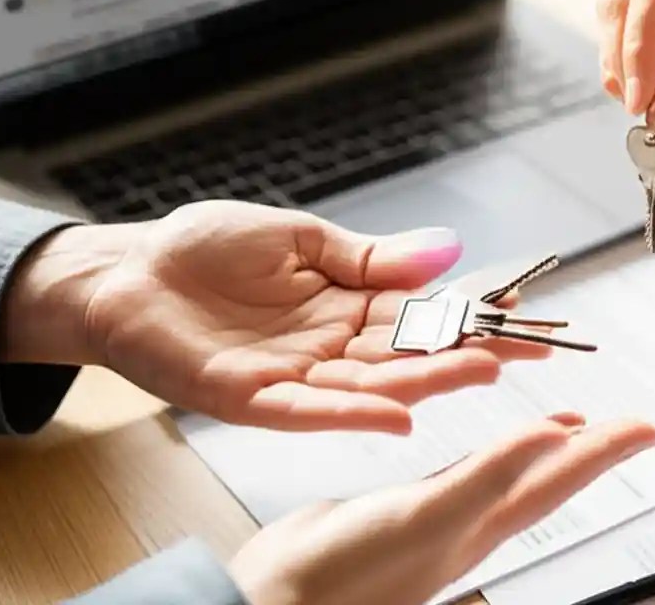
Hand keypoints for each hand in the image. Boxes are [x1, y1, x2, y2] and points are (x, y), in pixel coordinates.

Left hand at [1, 201, 550, 433]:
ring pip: (370, 385)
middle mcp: (329, 348)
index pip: (421, 313)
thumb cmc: (205, 249)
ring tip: (480, 371)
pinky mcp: (250, 398)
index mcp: (345, 305)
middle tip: (527, 350)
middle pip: (407, 354)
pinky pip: (309, 410)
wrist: (127, 272)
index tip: (527, 312)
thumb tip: (443, 252)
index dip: (472, 313)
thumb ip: (367, 257)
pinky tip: (398, 416)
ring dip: (426, 382)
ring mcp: (293, 377)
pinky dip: (353, 415)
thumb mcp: (299, 238)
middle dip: (466, 351)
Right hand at [229, 413, 654, 604]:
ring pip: (504, 478)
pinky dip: (481, 459)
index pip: (558, 482)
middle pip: (544, 480)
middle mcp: (467, 525)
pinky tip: (482, 455)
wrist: (281, 602)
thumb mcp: (430, 517)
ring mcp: (435, 520)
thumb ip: (491, 475)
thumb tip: (554, 435)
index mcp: (481, 527)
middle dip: (586, 452)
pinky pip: (458, 477)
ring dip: (540, 453)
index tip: (644, 429)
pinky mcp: (398, 511)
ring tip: (569, 429)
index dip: (603, 452)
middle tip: (625, 428)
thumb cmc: (349, 576)